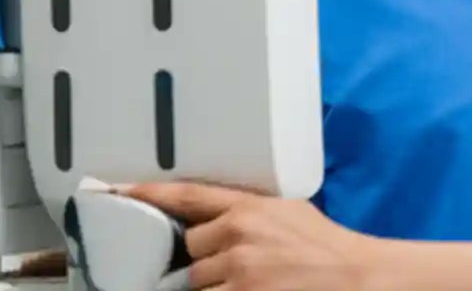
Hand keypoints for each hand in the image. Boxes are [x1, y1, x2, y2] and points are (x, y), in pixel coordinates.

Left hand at [126, 182, 377, 290]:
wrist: (357, 277)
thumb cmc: (326, 248)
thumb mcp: (289, 213)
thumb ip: (249, 213)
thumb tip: (214, 223)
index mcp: (249, 206)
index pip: (186, 195)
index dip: (147, 193)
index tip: (114, 191)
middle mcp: (238, 233)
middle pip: (190, 250)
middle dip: (207, 263)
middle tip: (241, 269)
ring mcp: (239, 269)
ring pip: (195, 283)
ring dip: (213, 288)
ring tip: (250, 282)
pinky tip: (244, 289)